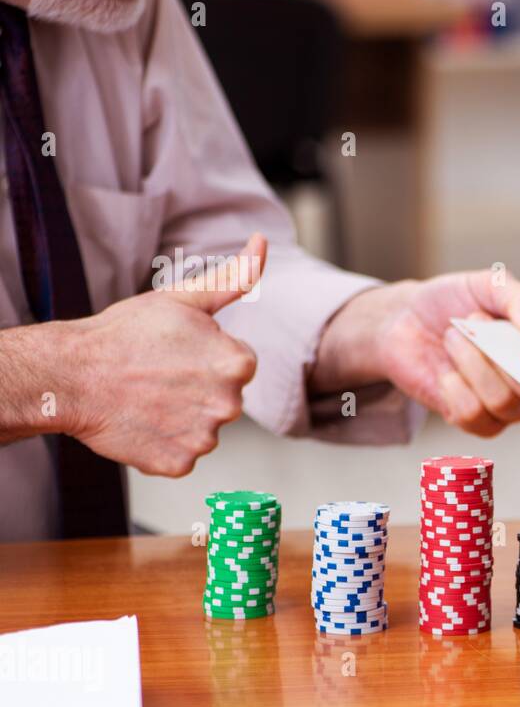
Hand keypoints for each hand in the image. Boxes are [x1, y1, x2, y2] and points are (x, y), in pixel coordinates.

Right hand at [66, 235, 262, 475]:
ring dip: (181, 415)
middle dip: (197, 387)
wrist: (70, 374)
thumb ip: (234, 277)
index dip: (204, 356)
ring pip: (203, 427)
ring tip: (147, 397)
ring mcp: (204, 438)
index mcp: (239, 364)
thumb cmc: (126, 332)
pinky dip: (164, 442)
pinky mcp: (179, 464)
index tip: (174, 352)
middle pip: (223, 397)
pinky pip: (181, 453)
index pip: (237, 364)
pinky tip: (142, 421)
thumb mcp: (184, 298)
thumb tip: (262, 243)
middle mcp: (230, 405)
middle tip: (157, 374)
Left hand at [314, 269, 519, 436]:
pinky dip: (453, 387)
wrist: (404, 319)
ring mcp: (505, 406)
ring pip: (503, 402)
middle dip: (499, 353)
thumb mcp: (488, 285)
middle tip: (474, 319)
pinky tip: (445, 371)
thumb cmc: (454, 300)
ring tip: (454, 338)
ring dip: (471, 364)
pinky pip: (472, 415)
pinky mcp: (473, 421)